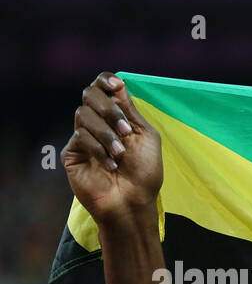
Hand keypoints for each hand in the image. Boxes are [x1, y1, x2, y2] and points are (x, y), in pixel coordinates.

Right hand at [62, 72, 162, 225]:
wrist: (133, 203)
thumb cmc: (145, 173)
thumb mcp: (146, 137)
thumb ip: (131, 111)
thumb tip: (119, 84)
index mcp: (115, 117)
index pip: (102, 88)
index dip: (105, 80)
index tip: (117, 85)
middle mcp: (97, 123)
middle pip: (89, 94)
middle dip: (109, 109)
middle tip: (126, 130)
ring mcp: (82, 137)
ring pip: (83, 114)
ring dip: (106, 134)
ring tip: (121, 154)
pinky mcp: (72, 152)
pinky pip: (80, 137)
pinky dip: (98, 149)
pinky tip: (110, 164)